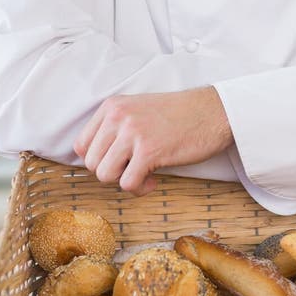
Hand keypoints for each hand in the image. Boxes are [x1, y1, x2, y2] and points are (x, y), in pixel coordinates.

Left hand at [73, 88, 232, 195]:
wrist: (213, 111)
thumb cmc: (179, 114)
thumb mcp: (139, 109)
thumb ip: (115, 126)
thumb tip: (93, 159)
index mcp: (112, 106)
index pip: (82, 145)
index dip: (99, 159)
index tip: (119, 160)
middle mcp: (118, 116)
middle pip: (92, 163)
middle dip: (113, 171)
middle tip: (134, 166)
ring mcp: (133, 133)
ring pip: (105, 175)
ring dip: (124, 180)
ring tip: (143, 172)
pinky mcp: (149, 151)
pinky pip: (128, 184)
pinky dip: (140, 188)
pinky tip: (154, 178)